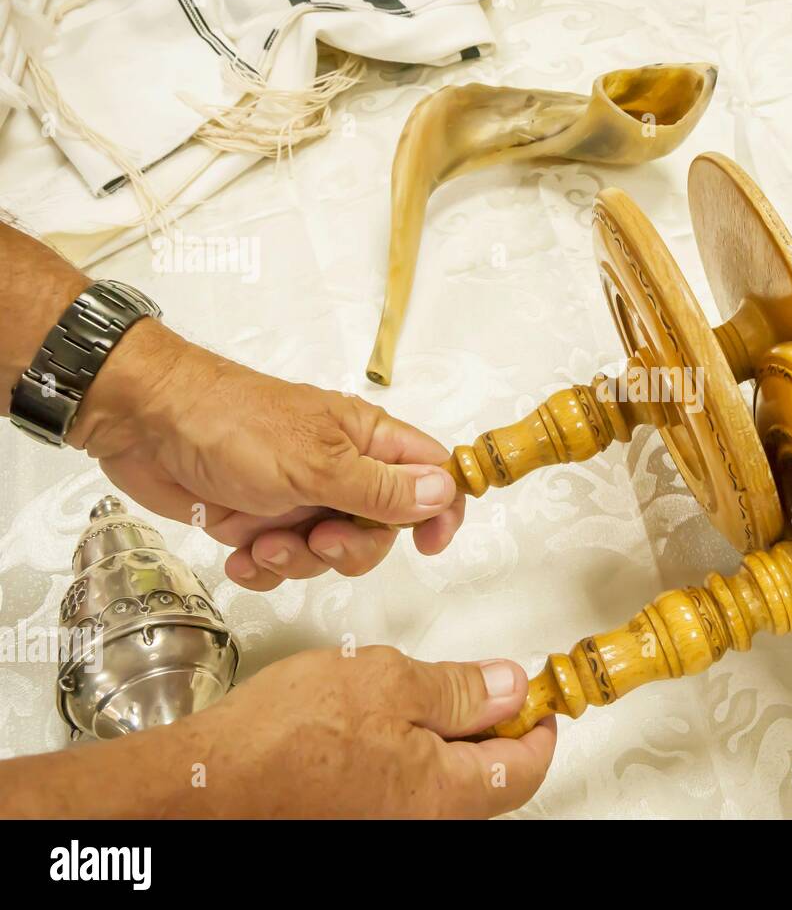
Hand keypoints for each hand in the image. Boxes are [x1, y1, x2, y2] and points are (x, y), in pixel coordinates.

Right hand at [0, 646, 556, 817]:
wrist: (204, 786)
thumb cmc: (283, 739)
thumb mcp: (387, 681)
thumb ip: (458, 688)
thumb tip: (510, 687)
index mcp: (444, 795)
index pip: (524, 769)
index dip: (540, 727)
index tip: (543, 698)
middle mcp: (423, 826)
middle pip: (487, 782)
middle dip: (493, 731)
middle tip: (485, 687)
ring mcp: (388, 830)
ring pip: (443, 786)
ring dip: (447, 742)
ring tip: (421, 698)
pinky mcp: (354, 824)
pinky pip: (403, 792)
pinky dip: (409, 757)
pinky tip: (380, 726)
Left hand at [68, 318, 463, 589]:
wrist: (144, 425)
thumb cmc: (233, 426)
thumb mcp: (317, 464)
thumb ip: (382, 489)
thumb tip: (444, 493)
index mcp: (367, 441)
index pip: (432, 473)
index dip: (440, 510)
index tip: (428, 546)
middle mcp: (342, 470)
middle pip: (383, 529)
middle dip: (351, 548)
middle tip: (319, 537)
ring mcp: (301, 497)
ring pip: (332, 553)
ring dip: (299, 560)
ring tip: (263, 543)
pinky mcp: (261, 521)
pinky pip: (284, 563)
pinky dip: (264, 568)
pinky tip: (240, 556)